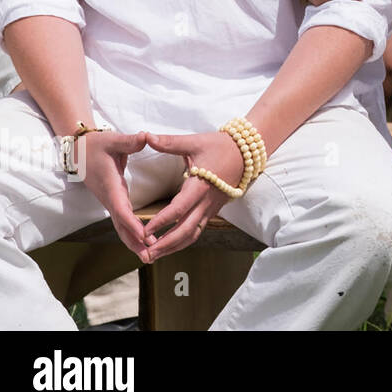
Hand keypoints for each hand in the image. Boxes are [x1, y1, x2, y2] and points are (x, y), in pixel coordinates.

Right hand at [80, 130, 151, 262]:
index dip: (132, 223)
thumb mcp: (113, 140)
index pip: (122, 209)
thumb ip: (129, 141)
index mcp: (110, 186)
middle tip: (149, 256)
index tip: (145, 235)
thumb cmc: (98, 145)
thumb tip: (146, 136)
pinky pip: (122, 221)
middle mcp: (110, 198)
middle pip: (121, 225)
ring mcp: (110, 201)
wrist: (80, 150)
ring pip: (121, 226)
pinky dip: (131, 233)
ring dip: (133, 241)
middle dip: (134, 241)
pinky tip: (144, 243)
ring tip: (149, 256)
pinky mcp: (113, 201)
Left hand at [139, 130, 245, 261]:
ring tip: (154, 255)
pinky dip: (184, 240)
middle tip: (146, 254)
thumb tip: (146, 137)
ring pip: (193, 234)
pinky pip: (199, 229)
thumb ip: (169, 142)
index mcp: (200, 185)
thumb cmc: (220, 145)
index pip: (178, 209)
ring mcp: (212, 207)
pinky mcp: (214, 209)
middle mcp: (207, 201)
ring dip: (174, 247)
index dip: (161, 222)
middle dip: (166, 244)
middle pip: (186, 230)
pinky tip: (171, 246)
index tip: (144, 231)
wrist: (248, 151)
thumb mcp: (194, 142)